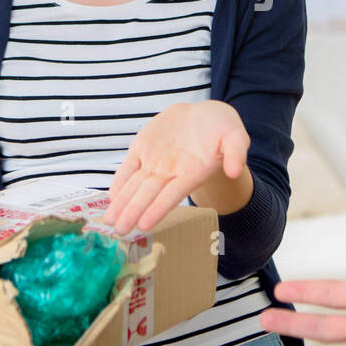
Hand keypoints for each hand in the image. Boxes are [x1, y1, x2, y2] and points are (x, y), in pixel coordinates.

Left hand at [103, 100, 250, 234]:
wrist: (204, 114)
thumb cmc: (222, 128)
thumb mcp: (236, 136)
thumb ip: (236, 153)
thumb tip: (235, 171)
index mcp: (192, 173)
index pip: (172, 195)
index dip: (158, 209)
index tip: (144, 224)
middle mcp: (171, 172)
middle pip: (149, 195)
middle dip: (133, 212)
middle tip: (118, 231)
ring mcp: (155, 161)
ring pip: (135, 185)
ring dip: (122, 203)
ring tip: (109, 221)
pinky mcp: (143, 148)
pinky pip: (128, 167)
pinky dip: (119, 181)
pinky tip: (111, 197)